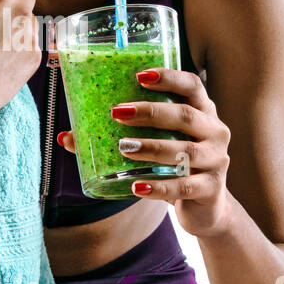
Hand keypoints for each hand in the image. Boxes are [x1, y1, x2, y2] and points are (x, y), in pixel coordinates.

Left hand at [58, 67, 232, 237]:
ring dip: (152, 147)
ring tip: (123, 147)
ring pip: (184, 151)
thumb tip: (66, 137)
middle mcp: (215, 132)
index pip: (192, 85)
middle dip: (151, 112)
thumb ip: (118, 136)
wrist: (206, 208)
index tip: (140, 75)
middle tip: (118, 112)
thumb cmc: (174, 166)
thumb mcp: (155, 145)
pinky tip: (137, 186)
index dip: (169, 77)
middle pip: (185, 115)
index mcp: (202, 112)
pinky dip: (159, 187)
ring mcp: (217, 160)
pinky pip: (183, 187)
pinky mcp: (211, 189)